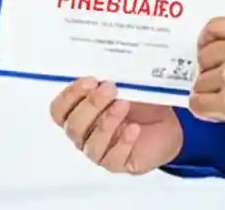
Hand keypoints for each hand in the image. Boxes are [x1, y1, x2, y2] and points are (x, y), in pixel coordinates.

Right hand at [49, 77, 183, 174]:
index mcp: (78, 113)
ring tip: (124, 104)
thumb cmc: (139, 103)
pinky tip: (134, 128)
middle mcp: (83, 134)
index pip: (59, 110)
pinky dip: (123, 141)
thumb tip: (107, 62)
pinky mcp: (117, 163)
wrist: (165, 125)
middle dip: (91, 105)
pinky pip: (113, 157)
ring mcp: (98, 151)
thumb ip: (112, 78)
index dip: (69, 96)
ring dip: (107, 121)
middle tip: (110, 88)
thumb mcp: (126, 86)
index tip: (89, 80)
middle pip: (74, 125)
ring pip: (91, 143)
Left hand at [189, 17, 224, 156]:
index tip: (205, 48)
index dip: (206, 39)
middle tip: (221, 80)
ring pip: (200, 82)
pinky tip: (216, 111)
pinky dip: (204, 109)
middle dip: (210, 69)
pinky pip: (199, 104)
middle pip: (204, 55)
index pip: (213, 27)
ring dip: (210, 92)